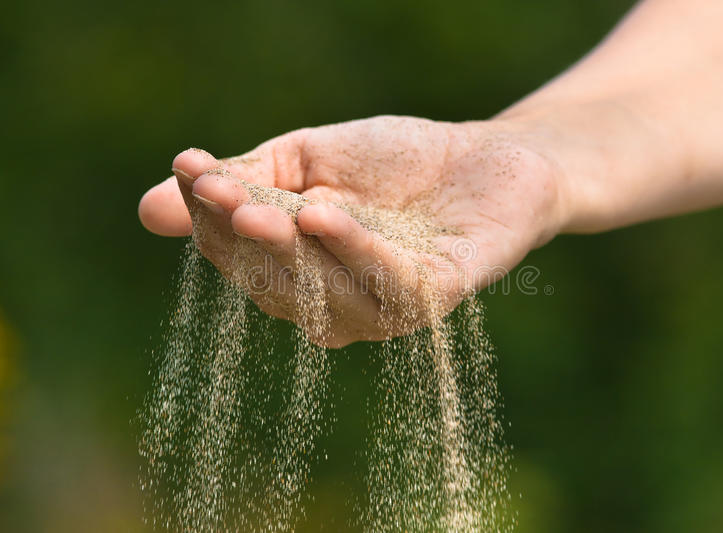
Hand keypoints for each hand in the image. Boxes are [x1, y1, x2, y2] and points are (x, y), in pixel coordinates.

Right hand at [139, 116, 565, 345]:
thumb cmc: (395, 163)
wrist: (489, 158)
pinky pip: (394, 287)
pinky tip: (324, 215)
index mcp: (302, 274)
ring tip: (260, 207)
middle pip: (279, 285)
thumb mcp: (308, 160)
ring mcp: (390, 306)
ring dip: (292, 252)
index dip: (211, 220)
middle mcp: (340, 303)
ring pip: (328, 295)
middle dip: (246, 240)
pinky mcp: (440, 293)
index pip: (241, 258)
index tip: (190, 169)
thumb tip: (150, 207)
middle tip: (221, 196)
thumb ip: (245, 181)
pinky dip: (357, 253)